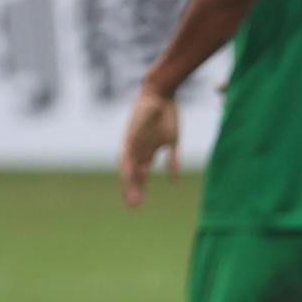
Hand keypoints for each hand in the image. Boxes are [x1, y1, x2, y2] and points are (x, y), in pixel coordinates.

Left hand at [120, 82, 180, 208]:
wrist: (161, 94)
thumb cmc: (168, 115)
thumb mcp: (172, 141)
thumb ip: (173, 161)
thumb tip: (174, 180)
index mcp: (147, 151)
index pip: (141, 174)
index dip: (138, 189)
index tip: (136, 205)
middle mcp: (138, 149)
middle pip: (134, 174)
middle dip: (133, 190)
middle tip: (132, 208)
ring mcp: (134, 142)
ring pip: (129, 166)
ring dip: (129, 182)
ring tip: (130, 196)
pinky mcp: (132, 134)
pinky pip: (128, 152)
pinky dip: (127, 165)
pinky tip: (127, 177)